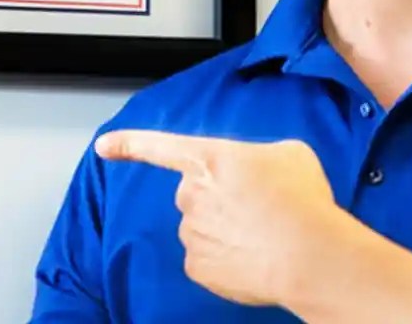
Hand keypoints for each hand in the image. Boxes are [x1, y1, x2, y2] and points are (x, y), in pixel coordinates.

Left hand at [95, 130, 347, 306]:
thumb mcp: (289, 153)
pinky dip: (228, 259)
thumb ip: (261, 157)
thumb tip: (261, 173)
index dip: (128, 144)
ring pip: (203, 228)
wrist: (308, 254)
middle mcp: (190, 194)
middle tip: (260, 209)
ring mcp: (190, 233)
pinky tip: (254, 258)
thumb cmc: (302, 200)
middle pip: (196, 194)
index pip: (158, 146)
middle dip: (220, 200)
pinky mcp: (197, 267)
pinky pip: (208, 259)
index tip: (102, 147)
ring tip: (265, 235)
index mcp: (208, 158)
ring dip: (227, 230)